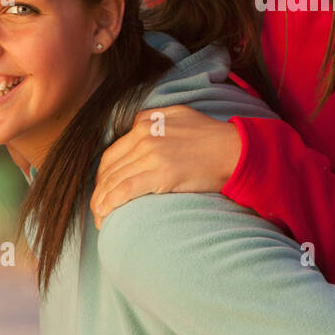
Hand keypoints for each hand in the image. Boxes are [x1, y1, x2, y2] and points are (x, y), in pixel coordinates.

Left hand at [90, 105, 242, 229]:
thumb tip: (139, 126)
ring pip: (113, 181)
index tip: (103, 190)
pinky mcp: (160, 173)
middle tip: (98, 209)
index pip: (113, 152)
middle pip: (109, 168)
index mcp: (146, 123)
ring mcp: (151, 154)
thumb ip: (156, 119)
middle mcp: (144, 136)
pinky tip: (105, 215)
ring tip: (99, 218)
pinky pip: (125, 191)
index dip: (103, 175)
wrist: (236, 149)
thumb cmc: (213, 136)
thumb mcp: (180, 115)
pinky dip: (110, 204)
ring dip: (101, 202)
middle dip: (99, 191)